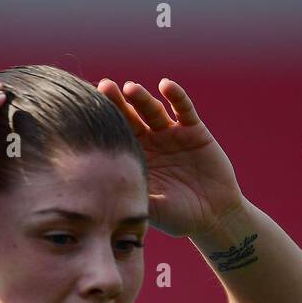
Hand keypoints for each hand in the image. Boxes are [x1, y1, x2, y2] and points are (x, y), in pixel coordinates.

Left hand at [96, 78, 245, 238]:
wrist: (213, 216)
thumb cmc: (178, 217)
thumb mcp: (151, 209)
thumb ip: (134, 198)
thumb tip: (104, 199)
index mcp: (136, 159)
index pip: (117, 136)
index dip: (105, 122)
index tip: (88, 108)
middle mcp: (151, 142)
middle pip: (131, 117)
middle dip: (118, 102)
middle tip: (104, 87)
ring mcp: (171, 134)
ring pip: (153, 110)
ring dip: (142, 98)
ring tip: (130, 88)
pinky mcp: (194, 130)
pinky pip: (184, 109)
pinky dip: (176, 96)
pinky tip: (166, 86)